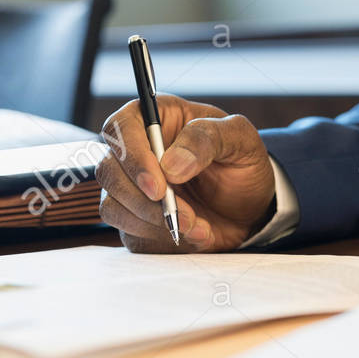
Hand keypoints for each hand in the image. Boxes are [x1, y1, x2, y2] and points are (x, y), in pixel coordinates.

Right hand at [97, 94, 275, 252]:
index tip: (158, 186)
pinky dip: (160, 239)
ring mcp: (131, 187)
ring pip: (112, 206)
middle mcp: (136, 151)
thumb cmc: (242, 164)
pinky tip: (194, 234)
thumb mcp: (240, 140)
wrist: (250, 207)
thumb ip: (206, 139)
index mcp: (156, 118)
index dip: (132, 157)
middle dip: (144, 200)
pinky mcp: (134, 219)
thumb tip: (170, 164)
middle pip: (108, 171)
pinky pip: (129, 233)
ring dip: (154, 223)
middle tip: (184, 215)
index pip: (119, 128)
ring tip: (198, 225)